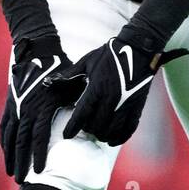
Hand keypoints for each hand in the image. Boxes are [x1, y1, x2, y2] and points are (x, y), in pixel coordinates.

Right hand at [0, 33, 69, 182]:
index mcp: (42, 106)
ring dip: (11, 157)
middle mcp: (26, 108)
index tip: (40, 172)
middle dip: (21, 163)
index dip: (39, 156)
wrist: (37, 50)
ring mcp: (15, 106)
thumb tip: (90, 122)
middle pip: (21, 142)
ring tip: (13, 173)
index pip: (39, 137)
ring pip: (9, 137)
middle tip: (22, 182)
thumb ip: (77, 105)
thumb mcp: (72, 85)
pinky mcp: (10, 104)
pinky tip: (7, 154)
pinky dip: (4, 142)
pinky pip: (4, 127)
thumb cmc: (60, 68)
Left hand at [44, 35, 187, 146]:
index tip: (67, 135)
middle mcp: (111, 99)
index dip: (72, 127)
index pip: (81, 114)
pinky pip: (128, 130)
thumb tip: (50, 81)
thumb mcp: (87, 61)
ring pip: (111, 131)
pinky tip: (112, 139)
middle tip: (84, 127)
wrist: (138, 50)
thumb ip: (69, 74)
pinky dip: (119, 138)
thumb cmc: (110, 54)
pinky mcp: (137, 107)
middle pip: (96, 126)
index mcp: (97, 87)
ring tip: (97, 132)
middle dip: (88, 129)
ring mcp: (125, 104)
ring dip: (102, 135)